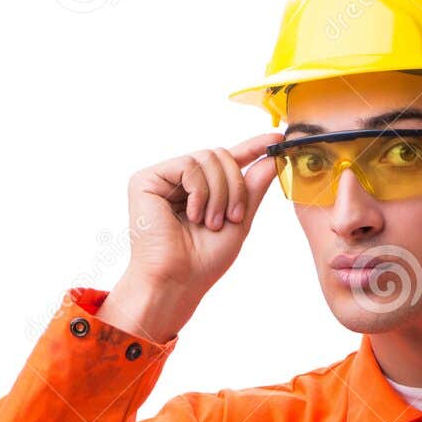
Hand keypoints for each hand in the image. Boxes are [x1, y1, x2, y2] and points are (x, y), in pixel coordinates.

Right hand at [125, 132, 282, 297]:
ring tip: (209, 222)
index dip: (252, 147)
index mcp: (199, 189)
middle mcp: (178, 180)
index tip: (276, 139)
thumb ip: (252, 189)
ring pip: (207, 158)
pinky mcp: (145, 180)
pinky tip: (192, 216)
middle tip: (231, 218)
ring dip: (219, 194)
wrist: (177, 282)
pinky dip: (200, 192)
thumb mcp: (239, 222)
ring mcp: (161, 178)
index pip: (227, 160)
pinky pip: (189, 165)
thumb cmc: (204, 261)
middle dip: (234, 187)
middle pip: (220, 155)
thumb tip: (272, 158)